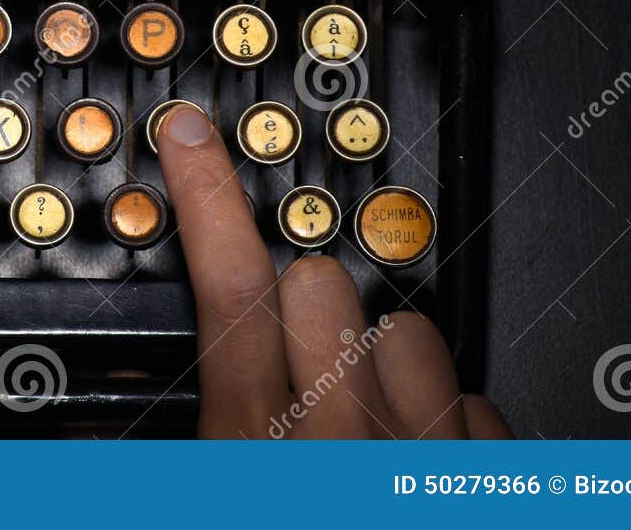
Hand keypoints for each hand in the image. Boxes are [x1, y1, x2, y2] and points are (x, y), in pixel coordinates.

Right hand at [156, 105, 510, 438]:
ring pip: (408, 334)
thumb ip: (189, 437)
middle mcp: (344, 439)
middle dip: (306, 308)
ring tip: (366, 424)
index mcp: (254, 448)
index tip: (191, 136)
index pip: (230, 288)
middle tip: (297, 370)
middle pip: (319, 287)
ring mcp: (424, 452)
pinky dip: (447, 421)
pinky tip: (419, 459)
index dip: (208, 196)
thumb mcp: (206, 494)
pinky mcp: (488, 471)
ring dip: (383, 366)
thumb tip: (142, 398)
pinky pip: (475, 400)